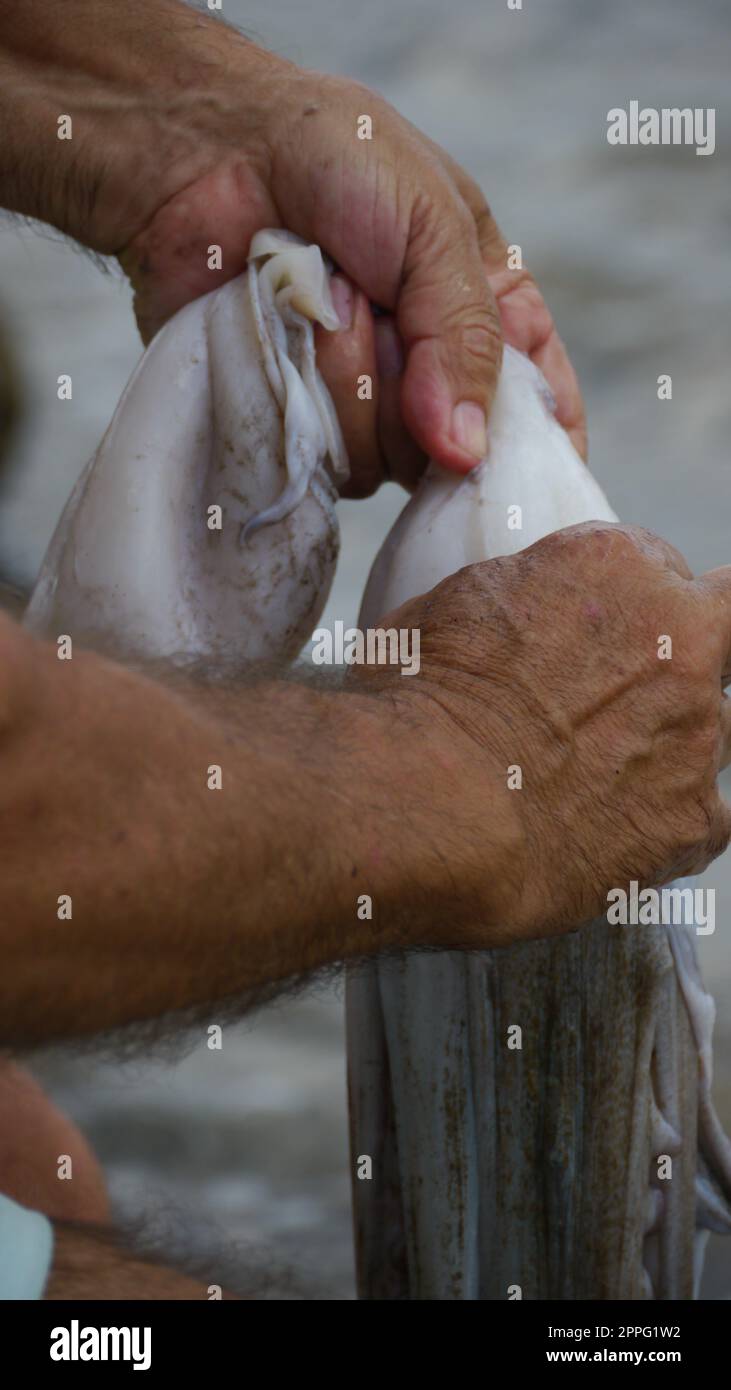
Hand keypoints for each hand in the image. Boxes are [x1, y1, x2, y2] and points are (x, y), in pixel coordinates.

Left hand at [84, 10, 584, 490]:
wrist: (205, 151)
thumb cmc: (334, 160)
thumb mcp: (434, 228)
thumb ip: (465, 339)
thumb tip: (465, 453)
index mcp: (485, 315)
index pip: (541, 407)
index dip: (541, 448)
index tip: (525, 470)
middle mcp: (427, 375)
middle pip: (452, 454)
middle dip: (412, 386)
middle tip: (376, 300)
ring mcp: (360, 405)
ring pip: (379, 461)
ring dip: (344, 376)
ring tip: (318, 297)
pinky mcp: (297, 423)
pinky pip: (316, 458)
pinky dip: (298, 394)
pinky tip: (281, 335)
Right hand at [354, 523, 730, 943]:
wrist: (427, 804)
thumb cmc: (414, 700)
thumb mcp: (450, 606)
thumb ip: (514, 597)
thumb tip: (511, 618)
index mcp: (614, 564)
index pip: (654, 565)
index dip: (623, 603)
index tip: (589, 634)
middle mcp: (680, 638)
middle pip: (715, 632)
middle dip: (682, 656)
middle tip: (626, 691)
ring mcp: (699, 732)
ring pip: (720, 728)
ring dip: (675, 742)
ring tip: (602, 776)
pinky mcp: (695, 820)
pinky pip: (709, 819)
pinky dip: (670, 823)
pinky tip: (615, 834)